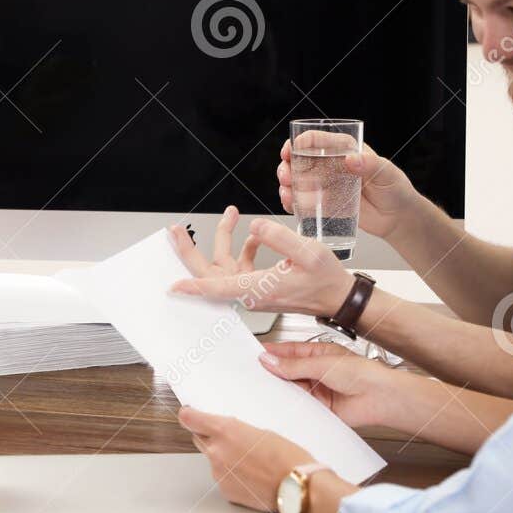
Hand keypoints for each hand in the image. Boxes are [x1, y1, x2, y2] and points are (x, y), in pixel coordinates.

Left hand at [168, 209, 351, 316]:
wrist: (338, 298)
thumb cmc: (326, 280)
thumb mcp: (308, 252)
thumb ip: (280, 237)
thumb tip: (255, 225)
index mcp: (259, 287)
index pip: (218, 287)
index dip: (195, 286)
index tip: (174, 285)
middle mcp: (251, 291)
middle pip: (211, 273)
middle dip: (190, 251)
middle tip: (175, 231)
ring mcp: (254, 289)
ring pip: (226, 264)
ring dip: (225, 238)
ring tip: (230, 213)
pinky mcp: (260, 285)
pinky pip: (242, 266)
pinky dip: (245, 248)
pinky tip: (256, 235)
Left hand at [177, 406, 317, 512]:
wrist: (299, 487)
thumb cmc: (289, 458)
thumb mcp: (262, 432)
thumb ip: (237, 432)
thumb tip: (228, 435)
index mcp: (225, 430)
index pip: (189, 418)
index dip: (188, 415)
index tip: (189, 413)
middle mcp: (217, 451)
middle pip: (198, 438)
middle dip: (209, 436)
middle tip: (229, 438)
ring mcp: (219, 473)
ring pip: (212, 459)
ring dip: (224, 457)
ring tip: (251, 461)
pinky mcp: (225, 491)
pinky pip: (223, 477)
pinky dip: (232, 475)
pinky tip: (252, 475)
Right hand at [258, 340, 403, 430]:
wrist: (380, 398)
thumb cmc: (362, 373)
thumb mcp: (322, 363)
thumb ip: (294, 365)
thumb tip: (270, 360)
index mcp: (317, 352)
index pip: (288, 351)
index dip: (271, 353)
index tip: (253, 355)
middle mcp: (315, 371)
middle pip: (286, 370)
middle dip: (271, 372)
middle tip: (253, 373)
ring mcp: (316, 390)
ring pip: (290, 388)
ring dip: (278, 389)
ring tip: (263, 388)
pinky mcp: (317, 408)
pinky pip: (298, 406)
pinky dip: (287, 405)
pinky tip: (279, 404)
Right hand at [278, 135, 420, 242]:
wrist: (397, 218)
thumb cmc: (396, 189)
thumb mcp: (387, 173)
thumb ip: (370, 164)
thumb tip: (350, 158)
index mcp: (345, 149)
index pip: (317, 139)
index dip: (299, 142)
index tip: (290, 150)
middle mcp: (331, 164)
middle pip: (300, 159)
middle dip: (287, 165)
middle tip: (286, 176)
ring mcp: (326, 184)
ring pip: (297, 180)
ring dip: (286, 184)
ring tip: (287, 193)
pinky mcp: (324, 203)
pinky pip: (302, 201)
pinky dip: (292, 202)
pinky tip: (290, 204)